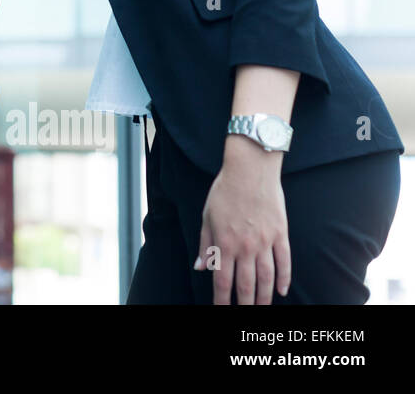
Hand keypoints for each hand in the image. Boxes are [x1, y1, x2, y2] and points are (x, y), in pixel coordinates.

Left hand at [195, 143, 291, 303]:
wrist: (250, 170)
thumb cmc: (224, 191)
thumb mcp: (207, 216)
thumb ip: (205, 244)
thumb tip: (200, 267)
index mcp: (224, 243)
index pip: (222, 280)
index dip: (221, 299)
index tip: (220, 309)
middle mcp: (245, 247)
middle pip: (246, 285)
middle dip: (244, 304)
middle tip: (243, 314)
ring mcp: (265, 242)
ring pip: (266, 278)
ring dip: (264, 297)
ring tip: (262, 309)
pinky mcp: (281, 235)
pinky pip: (284, 262)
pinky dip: (284, 278)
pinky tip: (281, 290)